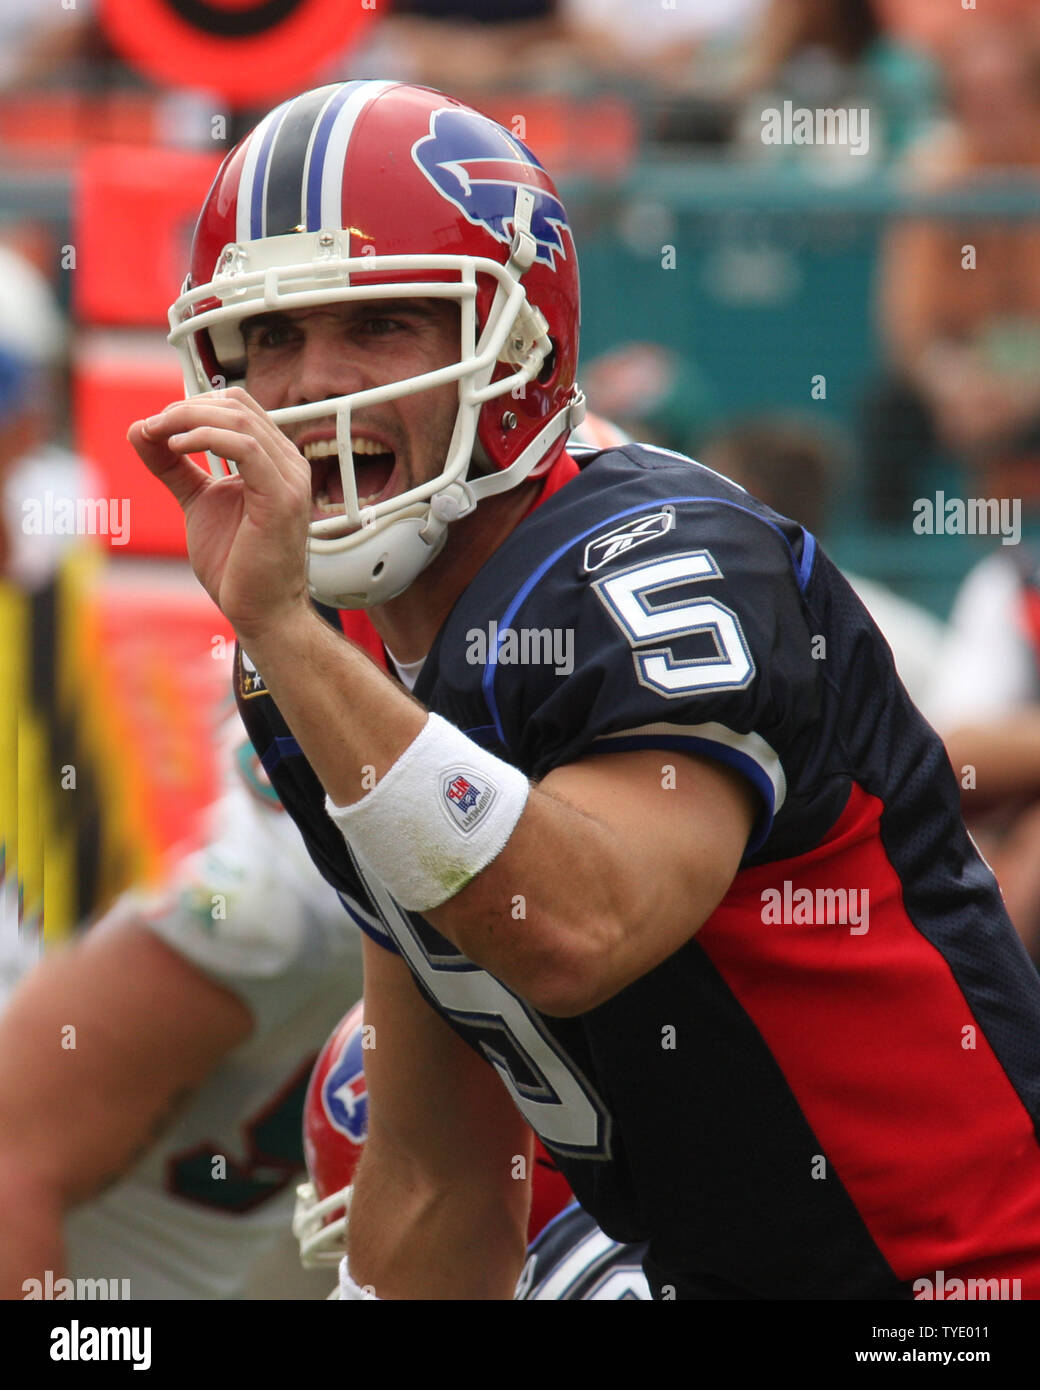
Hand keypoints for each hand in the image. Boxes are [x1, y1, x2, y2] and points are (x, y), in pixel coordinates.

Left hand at [128, 387, 311, 640]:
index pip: (237, 408)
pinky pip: (246, 448)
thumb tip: (138, 429)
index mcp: (275, 461)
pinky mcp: (282, 498)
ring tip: (156, 434)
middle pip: (237, 406)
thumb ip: (174, 466)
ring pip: (239, 421)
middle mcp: (289, 464)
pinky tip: (177, 447)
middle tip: (151, 428)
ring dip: (188, 419)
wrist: (261, 612)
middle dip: (184, 409)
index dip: (191, 406)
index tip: (153, 427)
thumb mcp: (198, 501)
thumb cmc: (238, 565)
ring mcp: (290, 479)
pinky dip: (206, 438)